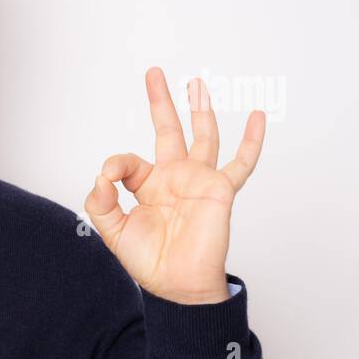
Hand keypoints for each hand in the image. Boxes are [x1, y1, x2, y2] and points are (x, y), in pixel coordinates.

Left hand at [84, 67, 265, 303]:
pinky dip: (252, 141)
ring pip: (203, 136)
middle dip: (161, 102)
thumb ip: (101, 202)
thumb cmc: (149, 262)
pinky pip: (242, 162)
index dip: (115, 166)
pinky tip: (258, 117)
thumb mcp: (113, 231)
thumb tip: (102, 175)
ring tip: (198, 83)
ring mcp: (199, 181)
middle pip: (169, 130)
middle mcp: (174, 178)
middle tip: (154, 73)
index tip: (109, 178)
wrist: (178, 285)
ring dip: (201, 108)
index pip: (128, 161)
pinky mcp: (220, 190)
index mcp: (148, 186)